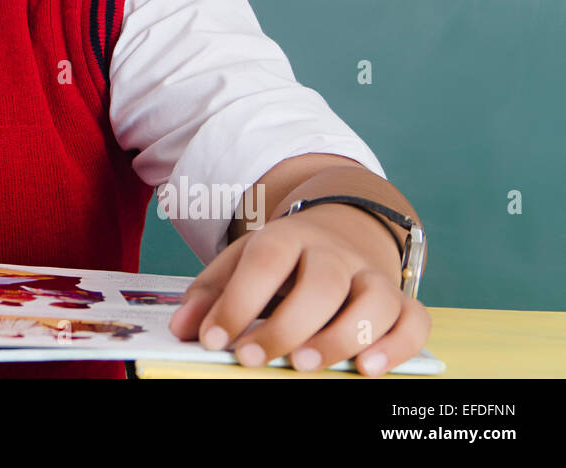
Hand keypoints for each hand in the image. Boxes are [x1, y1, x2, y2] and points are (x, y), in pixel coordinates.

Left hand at [167, 204, 431, 375]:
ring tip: (305, 365)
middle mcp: (335, 253)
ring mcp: (372, 275)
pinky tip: (368, 368)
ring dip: (342, 337)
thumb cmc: (281, 260)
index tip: (214, 339)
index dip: (238, 301)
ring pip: (374, 300)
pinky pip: (414, 321)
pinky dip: (397, 346)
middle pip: (322, 282)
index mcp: (288, 237)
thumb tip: (183, 329)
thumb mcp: (241, 262)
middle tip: (254, 359)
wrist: (341, 230)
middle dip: (288, 325)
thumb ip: (210, 293)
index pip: (265, 261)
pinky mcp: (402, 300)